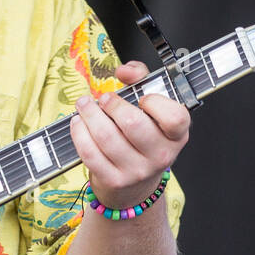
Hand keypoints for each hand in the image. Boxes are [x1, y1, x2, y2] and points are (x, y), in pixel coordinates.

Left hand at [70, 60, 190, 210]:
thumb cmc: (142, 135)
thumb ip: (141, 79)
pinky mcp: (114, 180)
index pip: (174, 118)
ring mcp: (137, 171)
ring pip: (106, 137)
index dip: (156, 103)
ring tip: (84, 105)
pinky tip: (78, 123)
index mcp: (176, 135)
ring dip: (89, 115)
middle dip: (112, 105)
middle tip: (103, 98)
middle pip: (132, 124)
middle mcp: (161, 155)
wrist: (135, 183)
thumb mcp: (150, 107)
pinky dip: (79, 133)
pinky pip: (90, 153)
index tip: (142, 98)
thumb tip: (125, 71)